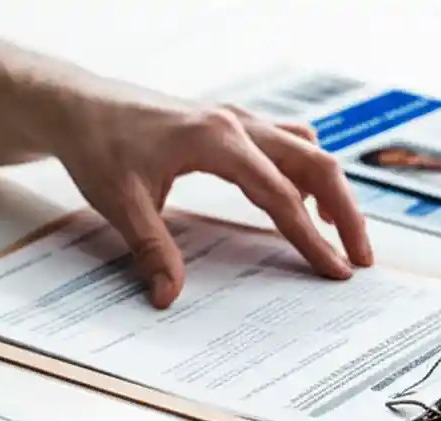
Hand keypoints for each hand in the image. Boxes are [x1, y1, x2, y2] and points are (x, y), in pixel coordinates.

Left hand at [54, 94, 372, 307]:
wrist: (79, 106)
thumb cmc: (98, 146)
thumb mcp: (120, 203)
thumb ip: (150, 249)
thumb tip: (168, 295)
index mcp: (217, 141)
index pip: (281, 195)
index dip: (310, 237)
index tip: (335, 269)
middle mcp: (236, 124)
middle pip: (313, 164)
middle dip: (345, 213)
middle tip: (361, 258)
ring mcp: (235, 120)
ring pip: (305, 150)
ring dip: (329, 190)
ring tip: (340, 235)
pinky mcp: (228, 124)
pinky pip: (283, 143)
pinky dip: (303, 171)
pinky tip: (300, 200)